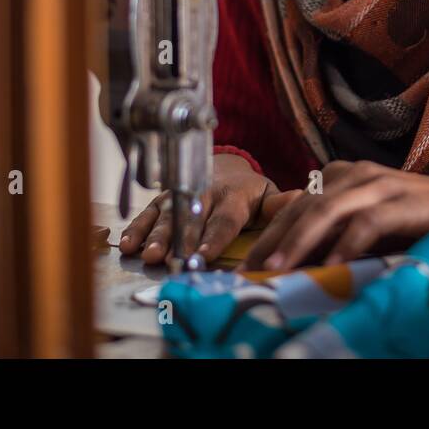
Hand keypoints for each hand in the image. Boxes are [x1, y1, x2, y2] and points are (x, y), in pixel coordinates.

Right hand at [119, 153, 289, 265]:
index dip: (213, 237)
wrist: (224, 169)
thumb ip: (279, 204)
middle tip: (166, 259)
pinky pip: (148, 214)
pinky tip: (127, 245)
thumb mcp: (267, 195)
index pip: (224, 219)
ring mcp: (181, 196)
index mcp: (233, 195)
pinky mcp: (164, 200)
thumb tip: (301, 197)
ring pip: (166, 216)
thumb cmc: (249, 193)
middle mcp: (204, 194)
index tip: (204, 255)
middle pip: (190, 220)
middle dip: (177, 240)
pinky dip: (136, 228)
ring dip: (155, 236)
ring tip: (147, 254)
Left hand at [240, 160, 428, 271]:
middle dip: (274, 242)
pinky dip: (345, 246)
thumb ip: (335, 233)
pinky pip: (365, 223)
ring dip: (298, 244)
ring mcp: (378, 183)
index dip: (268, 235)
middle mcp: (354, 173)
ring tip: (279, 271)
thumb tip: (293, 264)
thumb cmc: (415, 219)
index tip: (246, 266)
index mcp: (341, 175)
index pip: (295, 205)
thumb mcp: (367, 223)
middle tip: (251, 273)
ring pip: (326, 211)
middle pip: (302, 207)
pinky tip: (331, 266)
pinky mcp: (401, 200)